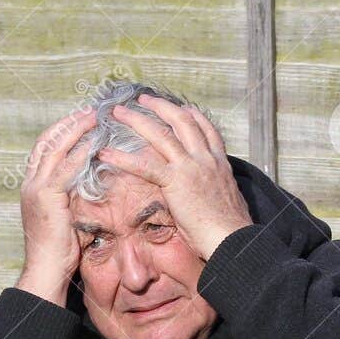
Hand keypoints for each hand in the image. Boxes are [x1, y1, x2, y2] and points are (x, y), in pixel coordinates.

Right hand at [16, 106, 96, 304]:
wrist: (46, 269)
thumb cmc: (60, 250)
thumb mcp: (67, 217)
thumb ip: (73, 198)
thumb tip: (90, 187)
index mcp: (33, 186)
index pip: (46, 149)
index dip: (62, 131)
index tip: (81, 119)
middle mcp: (30, 182)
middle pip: (47, 141)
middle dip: (68, 123)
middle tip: (90, 110)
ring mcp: (36, 188)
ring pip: (54, 148)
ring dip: (74, 130)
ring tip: (93, 117)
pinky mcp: (46, 198)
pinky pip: (64, 169)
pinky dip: (78, 153)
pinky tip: (93, 143)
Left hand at [100, 94, 253, 260]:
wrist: (234, 239)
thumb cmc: (232, 230)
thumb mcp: (228, 202)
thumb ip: (216, 192)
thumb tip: (212, 199)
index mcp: (221, 164)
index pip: (209, 132)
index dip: (195, 117)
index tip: (185, 107)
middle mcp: (206, 159)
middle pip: (183, 121)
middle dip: (162, 107)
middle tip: (144, 99)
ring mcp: (191, 167)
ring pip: (161, 134)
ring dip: (137, 119)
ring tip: (119, 111)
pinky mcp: (176, 182)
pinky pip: (145, 165)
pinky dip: (123, 158)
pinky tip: (106, 153)